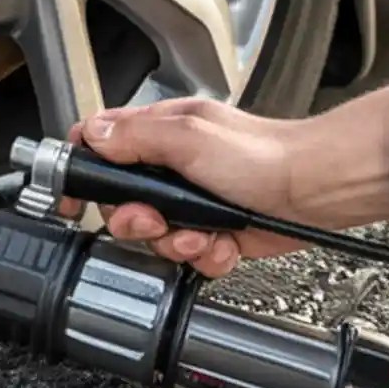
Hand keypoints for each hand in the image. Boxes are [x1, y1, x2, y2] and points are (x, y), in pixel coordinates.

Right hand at [66, 98, 313, 278]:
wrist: (314, 191)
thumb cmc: (264, 155)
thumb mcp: (188, 136)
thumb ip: (135, 136)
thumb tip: (92, 134)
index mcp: (162, 132)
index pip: (103, 144)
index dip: (83, 169)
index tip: (74, 195)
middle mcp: (174, 166)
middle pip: (123, 202)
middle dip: (135, 219)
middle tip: (153, 219)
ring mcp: (194, 200)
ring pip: (155, 235)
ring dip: (174, 240)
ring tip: (198, 233)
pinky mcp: (215, 231)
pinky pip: (189, 254)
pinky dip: (205, 255)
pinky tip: (220, 243)